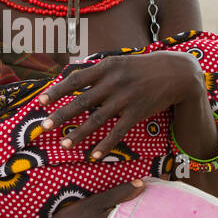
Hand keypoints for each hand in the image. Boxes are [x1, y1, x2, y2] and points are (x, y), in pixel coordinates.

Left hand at [37, 52, 206, 158]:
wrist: (175, 72)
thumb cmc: (141, 67)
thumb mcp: (118, 62)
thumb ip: (97, 71)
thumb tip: (70, 75)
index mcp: (106, 67)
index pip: (76, 80)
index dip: (57, 91)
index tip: (41, 101)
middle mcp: (114, 82)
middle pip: (82, 101)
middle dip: (61, 115)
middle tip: (44, 126)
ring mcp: (126, 98)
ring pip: (97, 119)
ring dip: (79, 133)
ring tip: (64, 144)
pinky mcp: (138, 112)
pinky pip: (118, 132)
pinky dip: (105, 144)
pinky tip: (94, 155)